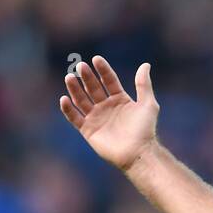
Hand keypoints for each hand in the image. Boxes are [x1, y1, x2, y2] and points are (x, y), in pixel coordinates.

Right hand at [59, 56, 159, 171]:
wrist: (138, 153)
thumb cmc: (145, 130)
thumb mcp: (148, 104)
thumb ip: (144, 85)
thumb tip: (145, 65)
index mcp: (120, 99)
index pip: (109, 80)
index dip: (103, 70)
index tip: (96, 59)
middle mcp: (107, 107)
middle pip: (93, 88)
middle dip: (87, 77)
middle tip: (80, 66)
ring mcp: (96, 118)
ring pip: (81, 100)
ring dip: (75, 89)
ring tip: (69, 77)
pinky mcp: (88, 131)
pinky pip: (75, 118)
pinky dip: (68, 109)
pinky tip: (64, 99)